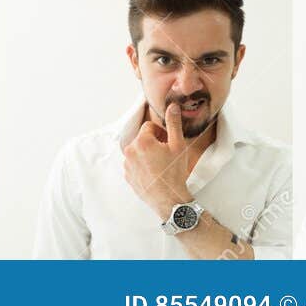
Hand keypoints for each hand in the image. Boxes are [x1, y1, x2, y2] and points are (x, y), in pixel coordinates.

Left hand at [121, 103, 191, 218]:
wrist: (169, 199)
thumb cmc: (174, 173)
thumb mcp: (178, 146)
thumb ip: (174, 124)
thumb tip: (172, 106)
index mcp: (142, 141)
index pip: (149, 127)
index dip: (160, 133)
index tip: (167, 143)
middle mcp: (130, 151)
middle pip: (142, 139)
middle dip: (153, 143)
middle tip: (165, 155)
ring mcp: (127, 164)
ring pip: (138, 152)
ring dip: (147, 154)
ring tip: (160, 166)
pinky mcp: (127, 175)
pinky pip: (134, 164)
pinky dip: (142, 166)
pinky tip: (154, 173)